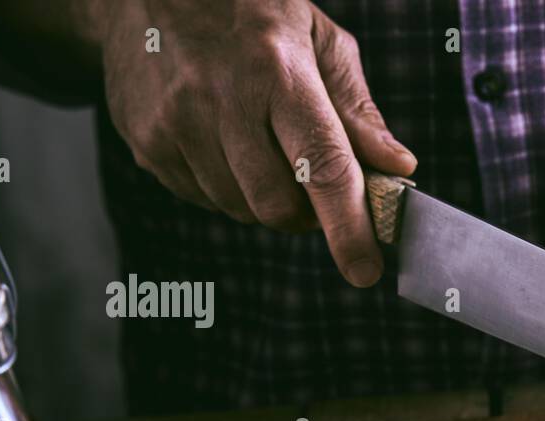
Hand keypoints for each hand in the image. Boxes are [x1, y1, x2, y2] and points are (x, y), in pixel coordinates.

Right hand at [86, 0, 414, 285]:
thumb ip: (358, 110)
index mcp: (277, 71)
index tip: (365, 270)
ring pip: (239, 209)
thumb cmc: (253, 12)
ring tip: (263, 147)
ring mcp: (175, 123)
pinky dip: (227, 188)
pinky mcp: (146, 141)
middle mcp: (220, 100)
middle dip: (306, 214)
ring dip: (265, 200)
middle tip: (313, 185)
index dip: (348, 228)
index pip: (321, 168)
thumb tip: (397, 168)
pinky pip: (203, 198)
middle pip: (276, 207)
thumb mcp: (319, 40)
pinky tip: (224, 142)